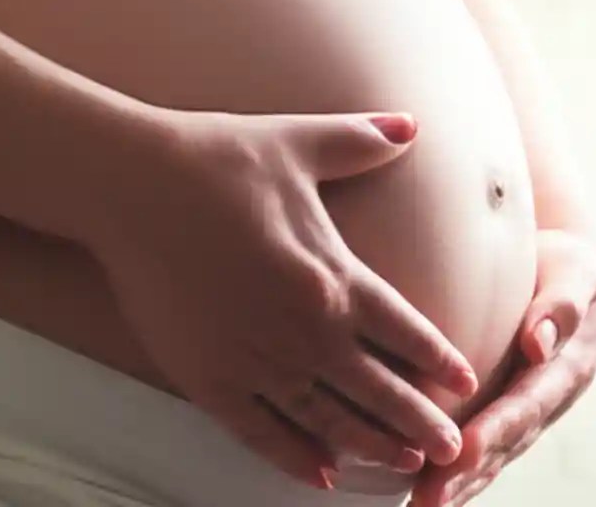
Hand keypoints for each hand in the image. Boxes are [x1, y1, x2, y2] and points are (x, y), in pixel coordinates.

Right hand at [82, 109, 477, 488]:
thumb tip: (411, 124)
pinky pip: (260, 433)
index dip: (438, 360)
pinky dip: (293, 459)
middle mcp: (304, 331)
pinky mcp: (207, 378)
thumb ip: (361, 142)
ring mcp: (255, 361)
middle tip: (453, 448)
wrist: (131, 186)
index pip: (405, 332)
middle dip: (420, 421)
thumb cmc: (217, 159)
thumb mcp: (299, 143)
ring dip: (370, 445)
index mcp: (335, 278)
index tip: (464, 383)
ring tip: (403, 466)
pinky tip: (321, 476)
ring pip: (328, 420)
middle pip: (378, 389)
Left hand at [408, 229, 595, 506]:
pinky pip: (481, 446)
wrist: (567, 277)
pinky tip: (422, 490)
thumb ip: (562, 304)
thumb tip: (538, 342)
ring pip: (493, 455)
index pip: (526, 404)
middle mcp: (547, 400)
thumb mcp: (577, 274)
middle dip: (467, 472)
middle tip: (428, 498)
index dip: (496, 429)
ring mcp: (528, 413)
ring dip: (458, 483)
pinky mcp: (506, 413)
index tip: (463, 451)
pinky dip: (457, 471)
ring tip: (420, 506)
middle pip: (506, 443)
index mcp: (566, 369)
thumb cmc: (568, 268)